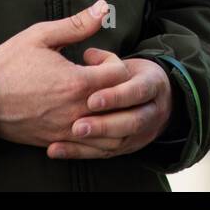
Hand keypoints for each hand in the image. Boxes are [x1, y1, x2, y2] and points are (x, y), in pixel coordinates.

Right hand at [0, 1, 131, 146]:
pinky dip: (95, 131)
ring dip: (108, 111)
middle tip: (95, 74)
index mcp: (76, 82)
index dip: (111, 60)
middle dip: (114, 85)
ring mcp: (67, 129)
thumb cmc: (8, 64)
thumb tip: (103, 7)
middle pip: (119, 102)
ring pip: (109, 128)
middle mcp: (76, 110)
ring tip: (92, 95)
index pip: (120, 75)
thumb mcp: (40, 36)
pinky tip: (82, 114)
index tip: (91, 57)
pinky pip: (90, 144)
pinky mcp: (58, 141)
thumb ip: (77, 24)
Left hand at [46, 52, 173, 160]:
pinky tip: (57, 149)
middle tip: (78, 125)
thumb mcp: (126, 62)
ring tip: (70, 135)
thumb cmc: (131, 76)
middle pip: (132, 122)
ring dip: (93, 140)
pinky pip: (104, 153)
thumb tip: (88, 55)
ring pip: (120, 142)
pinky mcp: (126, 147)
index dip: (116, 96)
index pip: (138, 92)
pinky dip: (79, 152)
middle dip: (104, 125)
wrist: (153, 99)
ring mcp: (141, 133)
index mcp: (153, 85)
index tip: (91, 100)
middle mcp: (152, 112)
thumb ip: (107, 60)